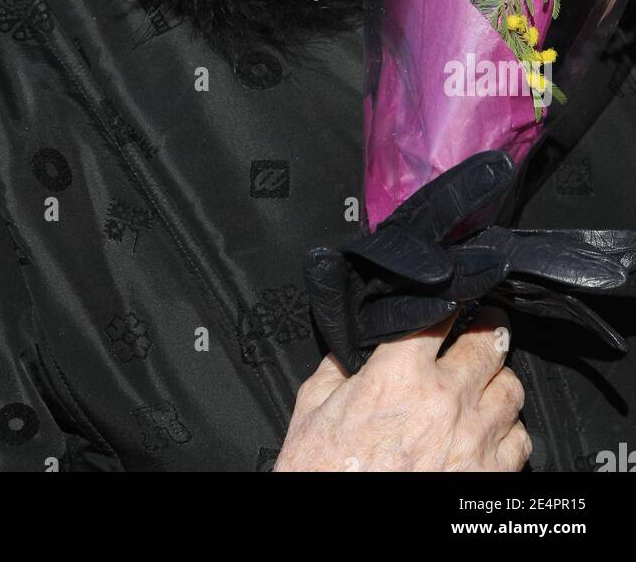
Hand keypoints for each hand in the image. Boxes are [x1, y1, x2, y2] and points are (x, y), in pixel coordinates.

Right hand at [272, 307, 530, 471]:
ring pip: (511, 388)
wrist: (341, 541)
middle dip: (485, 326)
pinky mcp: (492, 478)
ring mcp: (474, 441)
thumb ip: (337, 368)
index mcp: (398, 376)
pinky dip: (508, 429)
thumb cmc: (323, 480)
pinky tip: (489, 429)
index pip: (438, 312)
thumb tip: (350, 348)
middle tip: (481, 321)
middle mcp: (444, 402)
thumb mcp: (311, 411)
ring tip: (485, 378)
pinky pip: (520, 439)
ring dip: (497, 379)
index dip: (446, 296)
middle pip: (488, 341)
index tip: (449, 294)